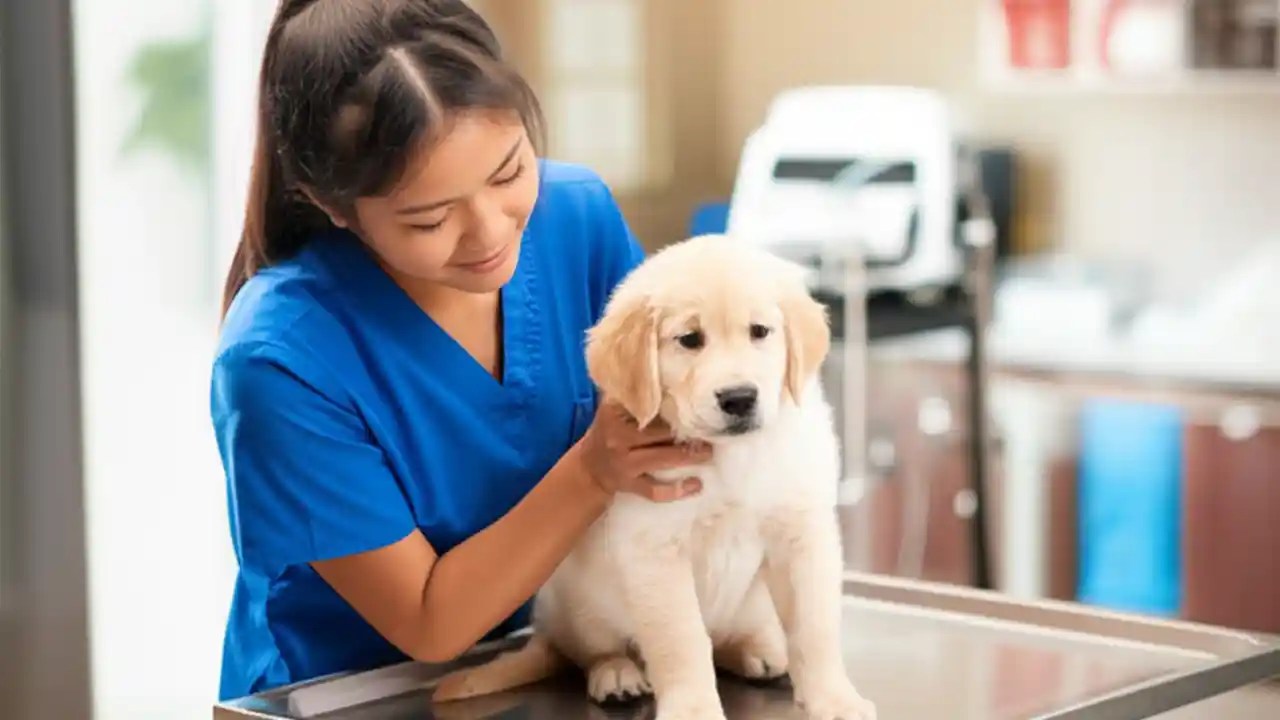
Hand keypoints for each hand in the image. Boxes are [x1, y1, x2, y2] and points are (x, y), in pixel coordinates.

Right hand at [573, 400, 710, 501]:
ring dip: (689, 455)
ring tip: (708, 451)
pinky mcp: (629, 485)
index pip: (646, 406)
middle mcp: (617, 438)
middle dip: (687, 430)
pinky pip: (655, 490)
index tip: (692, 399)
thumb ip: (633, 393)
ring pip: (661, 459)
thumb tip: (665, 371)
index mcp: (614, 414)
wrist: (588, 468)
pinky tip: (696, 484)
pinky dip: (677, 490)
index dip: (671, 403)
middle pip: (659, 432)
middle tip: (710, 427)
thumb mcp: (613, 409)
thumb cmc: (609, 432)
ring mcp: (624, 464)